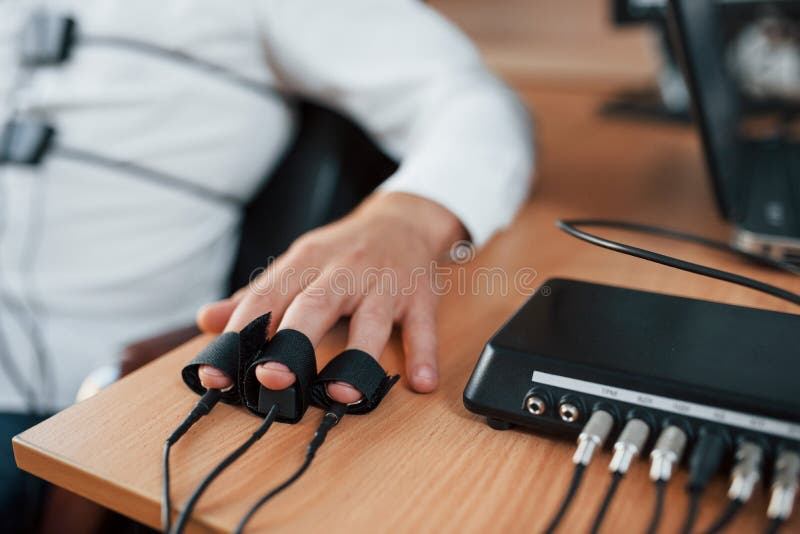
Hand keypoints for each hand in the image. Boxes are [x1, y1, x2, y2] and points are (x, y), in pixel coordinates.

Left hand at [196, 192, 464, 402]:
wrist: (402, 221)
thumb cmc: (342, 251)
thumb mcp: (298, 265)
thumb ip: (256, 297)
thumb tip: (209, 321)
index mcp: (305, 262)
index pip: (266, 297)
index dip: (239, 334)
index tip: (217, 374)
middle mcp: (343, 270)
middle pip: (315, 304)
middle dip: (293, 341)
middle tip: (272, 379)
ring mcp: (384, 284)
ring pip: (371, 319)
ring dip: (358, 356)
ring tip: (344, 393)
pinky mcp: (419, 296)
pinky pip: (422, 327)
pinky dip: (423, 354)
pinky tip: (420, 382)